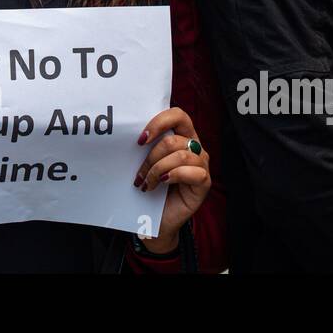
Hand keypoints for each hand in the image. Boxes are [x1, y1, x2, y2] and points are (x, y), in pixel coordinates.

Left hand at [135, 107, 210, 251]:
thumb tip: (128, 135)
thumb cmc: (151, 186)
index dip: (159, 122)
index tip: (140, 139)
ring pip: (180, 156)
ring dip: (158, 170)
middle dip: (151, 156)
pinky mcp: (204, 181)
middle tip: (140, 172)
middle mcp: (194, 146)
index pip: (177, 115)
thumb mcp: (147, 161)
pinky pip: (193, 172)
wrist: (156, 217)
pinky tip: (161, 183)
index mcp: (181, 135)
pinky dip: (173, 176)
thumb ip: (146, 146)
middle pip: (174, 138)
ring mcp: (202, 164)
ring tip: (146, 183)